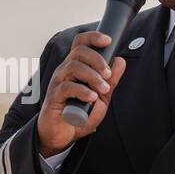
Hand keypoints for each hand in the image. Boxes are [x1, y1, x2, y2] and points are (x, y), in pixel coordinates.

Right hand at [35, 31, 128, 156]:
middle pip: (79, 51)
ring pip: (74, 67)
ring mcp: (58, 83)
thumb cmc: (79, 113)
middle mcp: (65, 71)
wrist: (62, 135)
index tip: (108, 41)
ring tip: (104, 89)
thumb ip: (111, 80)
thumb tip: (120, 61)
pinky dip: (82, 91)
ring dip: (93, 76)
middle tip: (109, 75)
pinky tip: (92, 98)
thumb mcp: (101, 96)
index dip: (93, 37)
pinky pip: (67, 87)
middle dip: (98, 60)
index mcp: (75, 67)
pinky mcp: (54, 97)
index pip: (80, 43)